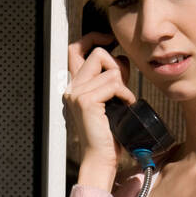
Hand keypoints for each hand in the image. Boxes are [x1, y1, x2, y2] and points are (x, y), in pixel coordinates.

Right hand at [63, 30, 137, 169]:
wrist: (100, 158)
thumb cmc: (108, 133)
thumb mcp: (108, 100)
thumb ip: (108, 80)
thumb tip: (121, 60)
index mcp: (74, 86)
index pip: (75, 49)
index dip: (93, 38)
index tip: (109, 40)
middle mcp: (71, 88)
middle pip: (97, 53)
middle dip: (116, 64)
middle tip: (122, 85)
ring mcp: (76, 94)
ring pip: (110, 70)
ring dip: (123, 85)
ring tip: (123, 102)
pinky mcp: (86, 101)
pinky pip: (114, 84)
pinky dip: (125, 94)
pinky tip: (124, 106)